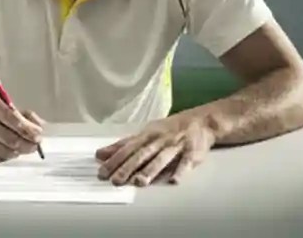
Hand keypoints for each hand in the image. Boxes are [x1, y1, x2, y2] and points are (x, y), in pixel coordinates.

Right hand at [0, 96, 45, 161]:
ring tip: (26, 148)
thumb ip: (24, 115)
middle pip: (10, 139)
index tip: (39, 135)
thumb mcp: (5, 106)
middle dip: (27, 144)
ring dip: (20, 151)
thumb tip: (40, 126)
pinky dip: (9, 155)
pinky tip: (12, 151)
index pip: (12, 118)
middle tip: (36, 145)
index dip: (28, 129)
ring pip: (6, 151)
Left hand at [96, 114, 214, 185]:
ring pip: (161, 159)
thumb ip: (124, 145)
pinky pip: (186, 162)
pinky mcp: (192, 152)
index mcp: (147, 135)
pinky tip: (174, 181)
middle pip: (142, 154)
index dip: (114, 160)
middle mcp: (159, 140)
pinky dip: (181, 171)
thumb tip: (101, 154)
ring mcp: (176, 146)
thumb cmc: (169, 129)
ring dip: (150, 170)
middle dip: (128, 167)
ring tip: (139, 182)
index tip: (102, 172)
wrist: (201, 120)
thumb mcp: (145, 133)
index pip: (127, 148)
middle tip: (116, 181)